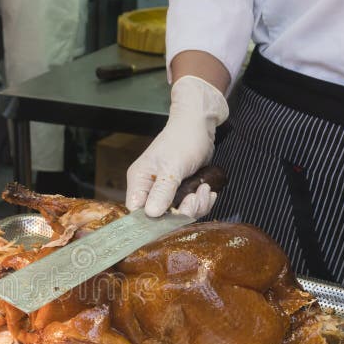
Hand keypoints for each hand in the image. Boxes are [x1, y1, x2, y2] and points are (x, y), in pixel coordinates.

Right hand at [126, 75, 228, 216]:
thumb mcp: (173, 167)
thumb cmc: (183, 139)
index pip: (136, 211)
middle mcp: (149, 188)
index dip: (153, 220)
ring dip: (196, 206)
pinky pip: (189, 206)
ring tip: (204, 190)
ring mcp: (166, 190)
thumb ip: (162, 192)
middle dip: (182, 212)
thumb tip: (151, 214)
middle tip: (195, 199)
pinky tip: (207, 190)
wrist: (200, 123)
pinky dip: (201, 202)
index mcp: (139, 181)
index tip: (173, 215)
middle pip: (160, 216)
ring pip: (178, 213)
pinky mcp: (181, 190)